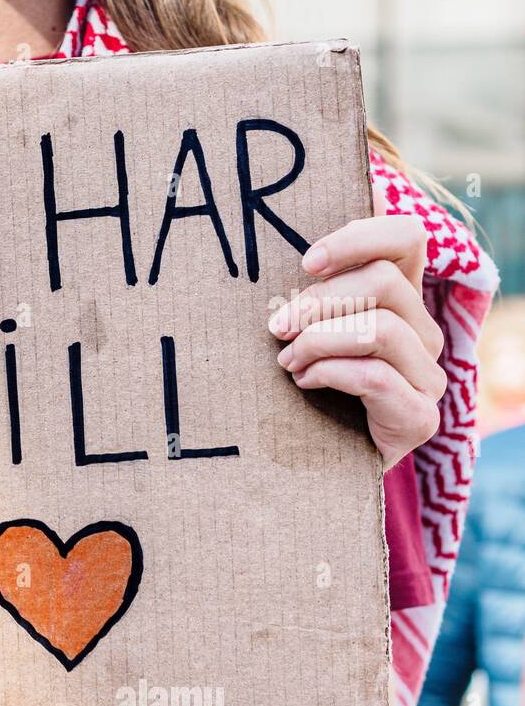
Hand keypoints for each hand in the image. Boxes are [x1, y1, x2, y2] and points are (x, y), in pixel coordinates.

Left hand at [269, 190, 444, 469]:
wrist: (314, 468)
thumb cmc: (301, 391)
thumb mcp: (301, 335)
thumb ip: (306, 301)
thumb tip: (281, 274)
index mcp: (400, 301)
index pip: (406, 239)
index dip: (359, 238)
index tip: (307, 262)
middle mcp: (424, 333)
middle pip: (385, 282)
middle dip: (319, 301)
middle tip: (276, 328)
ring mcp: (428, 377)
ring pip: (382, 328)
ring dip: (320, 340)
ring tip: (287, 362)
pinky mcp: (420, 418)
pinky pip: (376, 377)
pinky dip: (331, 374)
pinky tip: (304, 383)